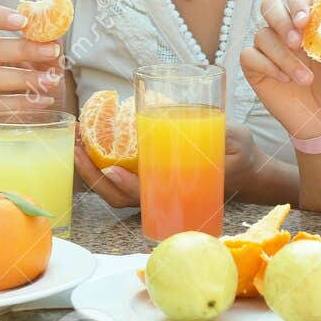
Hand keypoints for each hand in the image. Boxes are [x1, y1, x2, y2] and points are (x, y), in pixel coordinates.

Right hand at [0, 4, 63, 135]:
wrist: (22, 126)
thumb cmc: (28, 86)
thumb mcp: (40, 63)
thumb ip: (47, 43)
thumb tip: (57, 26)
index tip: (24, 20)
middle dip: (21, 49)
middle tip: (51, 52)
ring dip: (22, 78)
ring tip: (50, 81)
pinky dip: (19, 103)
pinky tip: (42, 102)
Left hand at [75, 123, 259, 210]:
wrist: (246, 168)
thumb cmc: (242, 158)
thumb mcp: (237, 143)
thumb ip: (225, 135)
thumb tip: (213, 123)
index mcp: (178, 193)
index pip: (144, 197)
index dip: (125, 185)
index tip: (111, 168)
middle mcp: (159, 194)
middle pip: (117, 195)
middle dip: (92, 173)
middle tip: (76, 145)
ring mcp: (151, 185)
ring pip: (112, 187)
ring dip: (89, 166)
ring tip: (74, 138)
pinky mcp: (147, 173)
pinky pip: (117, 172)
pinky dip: (98, 159)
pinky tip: (86, 135)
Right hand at [240, 0, 320, 141]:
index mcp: (310, 22)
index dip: (298, 4)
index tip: (305, 22)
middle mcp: (287, 30)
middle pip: (270, 6)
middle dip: (282, 22)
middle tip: (297, 44)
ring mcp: (270, 48)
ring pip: (262, 35)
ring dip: (284, 57)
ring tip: (305, 79)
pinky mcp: (256, 67)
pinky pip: (249, 55)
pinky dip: (267, 66)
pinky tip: (285, 79)